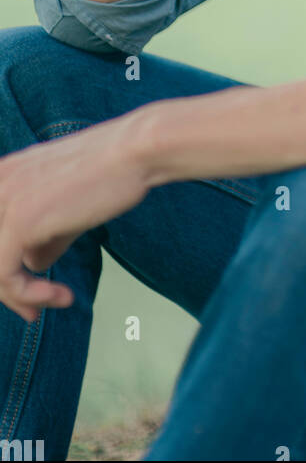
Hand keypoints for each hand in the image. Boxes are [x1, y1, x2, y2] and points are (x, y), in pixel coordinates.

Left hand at [0, 113, 150, 322]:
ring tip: (55, 301)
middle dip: (8, 289)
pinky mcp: (19, 221)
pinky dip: (31, 295)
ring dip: (21, 297)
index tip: (29, 290)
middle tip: (33, 310)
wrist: (135, 152)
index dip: (5, 267)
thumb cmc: (111, 171)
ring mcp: (4, 200)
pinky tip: (61, 296)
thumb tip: (35, 264)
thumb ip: (44, 235)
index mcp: (3, 174)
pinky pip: (5, 276)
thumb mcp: (66, 206)